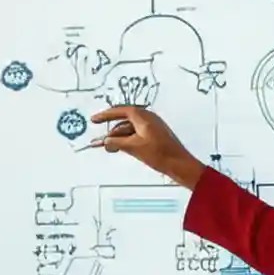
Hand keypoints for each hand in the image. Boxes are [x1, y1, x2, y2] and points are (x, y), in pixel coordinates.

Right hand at [89, 105, 204, 186]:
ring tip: (108, 148)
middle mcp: (147, 118)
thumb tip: (105, 141)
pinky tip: (119, 148)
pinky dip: (126, 140)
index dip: (106, 115)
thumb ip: (116, 142)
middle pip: (124, 120)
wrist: (179, 164)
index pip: (120, 111)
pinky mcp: (154, 136)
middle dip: (111, 131)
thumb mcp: (133, 147)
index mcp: (143, 117)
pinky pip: (135, 134)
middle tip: (99, 140)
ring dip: (117, 138)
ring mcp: (151, 127)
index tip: (94, 120)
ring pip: (129, 129)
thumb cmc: (159, 153)